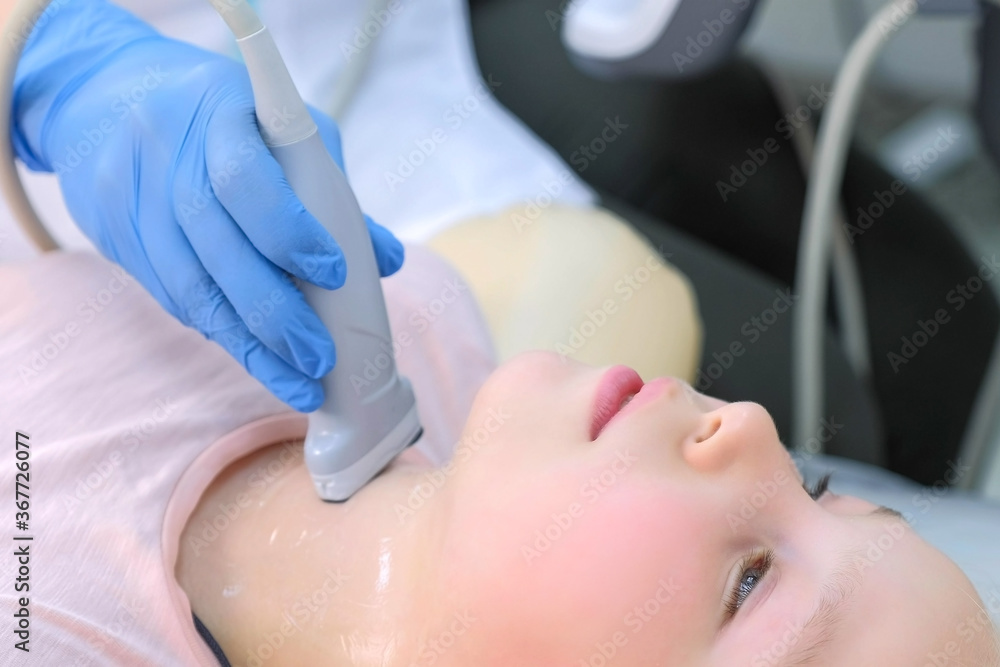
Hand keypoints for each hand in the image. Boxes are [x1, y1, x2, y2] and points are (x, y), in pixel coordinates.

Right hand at [12, 1, 403, 410]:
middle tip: (320, 358)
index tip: (334, 274)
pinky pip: (170, 296)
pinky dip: (221, 332)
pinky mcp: (114, 236)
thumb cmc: (227, 119)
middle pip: (214, 245)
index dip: (289, 231)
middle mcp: (165, 152)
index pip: (246, 179)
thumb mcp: (283, 131)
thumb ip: (331, 192)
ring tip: (298, 383)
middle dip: (274, 312)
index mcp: (218, 112)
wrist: (108, 98)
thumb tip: (388, 260)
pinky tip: (258, 358)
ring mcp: (131, 197)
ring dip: (249, 344)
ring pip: (188, 285)